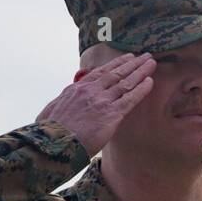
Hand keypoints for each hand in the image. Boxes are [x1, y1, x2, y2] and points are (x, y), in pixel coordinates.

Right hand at [38, 52, 154, 155]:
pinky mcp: (111, 115)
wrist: (53, 144)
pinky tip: (150, 82)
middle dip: (133, 63)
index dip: (116, 64)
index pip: (101, 72)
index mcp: (77, 89)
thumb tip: (65, 98)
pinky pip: (130, 99)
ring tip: (151, 63)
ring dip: (140, 72)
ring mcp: (102, 101)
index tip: (128, 57)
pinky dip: (141, 90)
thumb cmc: (49, 131)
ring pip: (125, 83)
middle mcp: (91, 91)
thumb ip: (63, 101)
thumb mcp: (52, 109)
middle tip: (146, 56)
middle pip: (116, 73)